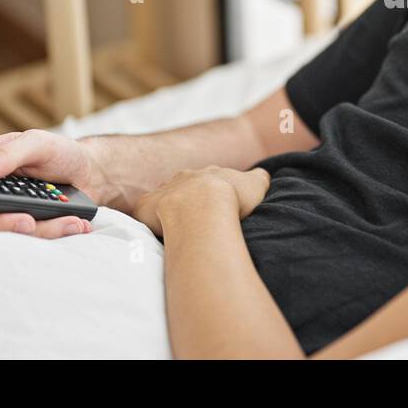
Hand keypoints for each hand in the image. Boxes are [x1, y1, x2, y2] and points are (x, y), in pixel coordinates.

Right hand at [0, 129, 108, 237]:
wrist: (92, 173)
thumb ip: (6, 154)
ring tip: (67, 221)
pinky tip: (73, 223)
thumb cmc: (59, 152)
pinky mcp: (18, 223)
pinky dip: (53, 231)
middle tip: (28, 221)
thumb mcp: (37, 143)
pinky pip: (24, 238)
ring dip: (37, 229)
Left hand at [133, 166, 270, 236]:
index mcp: (209, 174)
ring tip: (176, 228)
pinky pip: (145, 212)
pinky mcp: (145, 206)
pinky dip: (148, 220)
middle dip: (189, 198)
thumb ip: (259, 178)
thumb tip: (262, 176)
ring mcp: (163, 191)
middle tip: (197, 218)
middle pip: (185, 186)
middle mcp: (184, 178)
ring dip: (168, 209)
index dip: (214, 192)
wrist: (203, 205)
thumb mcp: (256, 183)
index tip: (218, 204)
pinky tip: (154, 233)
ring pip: (164, 198)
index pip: (210, 180)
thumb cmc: (232, 196)